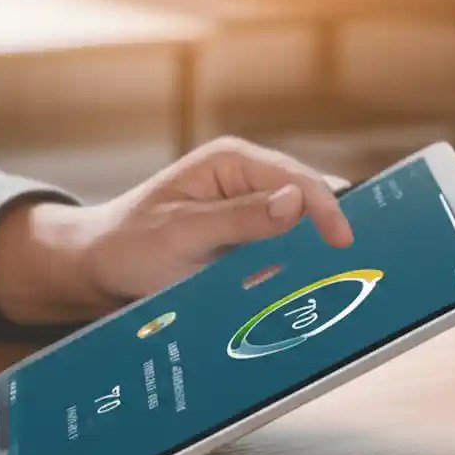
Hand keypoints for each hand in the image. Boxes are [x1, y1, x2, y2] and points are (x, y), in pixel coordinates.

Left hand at [0, 137, 353, 324]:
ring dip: (311, 256)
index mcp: (231, 162)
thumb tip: (296, 203)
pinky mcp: (244, 240)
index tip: (343, 244)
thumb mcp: (181, 233)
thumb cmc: (128, 243)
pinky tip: (305, 292)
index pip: (296, 179)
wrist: (97, 269)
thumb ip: (239, 219)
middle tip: (358, 265)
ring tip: (339, 283)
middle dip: (327, 231)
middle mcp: (245, 180)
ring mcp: (247, 211)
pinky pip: (281, 253)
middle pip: (307, 202)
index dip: (326, 209)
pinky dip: (292, 271)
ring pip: (300, 231)